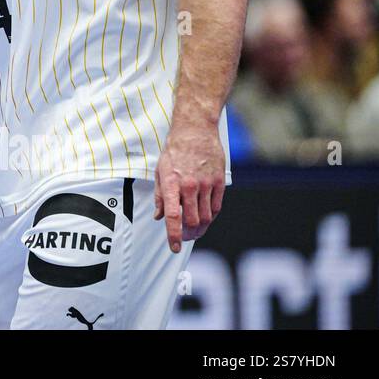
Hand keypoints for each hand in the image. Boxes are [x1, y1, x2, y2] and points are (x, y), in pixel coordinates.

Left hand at [154, 119, 224, 252]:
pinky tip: (205, 218)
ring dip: (200, 229)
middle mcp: (190, 185)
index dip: (173, 235)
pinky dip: (211, 217)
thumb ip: (160, 196)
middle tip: (184, 237)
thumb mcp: (160, 170)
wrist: (195, 130)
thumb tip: (158, 216)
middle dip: (188, 234)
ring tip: (194, 231)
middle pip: (193, 221)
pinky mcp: (219, 181)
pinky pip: (216, 207)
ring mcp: (207, 184)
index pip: (173, 216)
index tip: (174, 247)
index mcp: (172, 183)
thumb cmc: (175, 150)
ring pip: (206, 217)